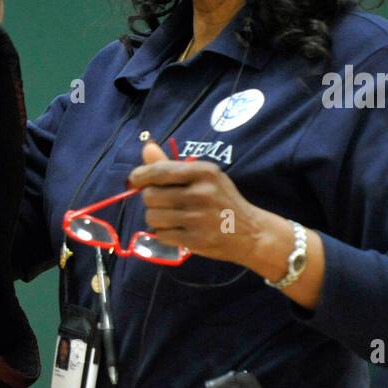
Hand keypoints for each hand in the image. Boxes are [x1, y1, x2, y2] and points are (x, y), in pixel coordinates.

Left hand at [127, 136, 277, 265]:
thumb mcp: (204, 177)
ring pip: (152, 217)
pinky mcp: (195, 239)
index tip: (136, 181)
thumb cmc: (222, 200)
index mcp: (203, 172)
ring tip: (173, 218)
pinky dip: (165, 234)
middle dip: (151, 200)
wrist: (251, 232)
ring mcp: (198, 218)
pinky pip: (161, 235)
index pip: (159, 171)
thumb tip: (147, 148)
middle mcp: (201, 193)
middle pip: (150, 196)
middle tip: (165, 203)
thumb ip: (171, 165)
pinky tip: (179, 230)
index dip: (140, 176)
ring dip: (157, 219)